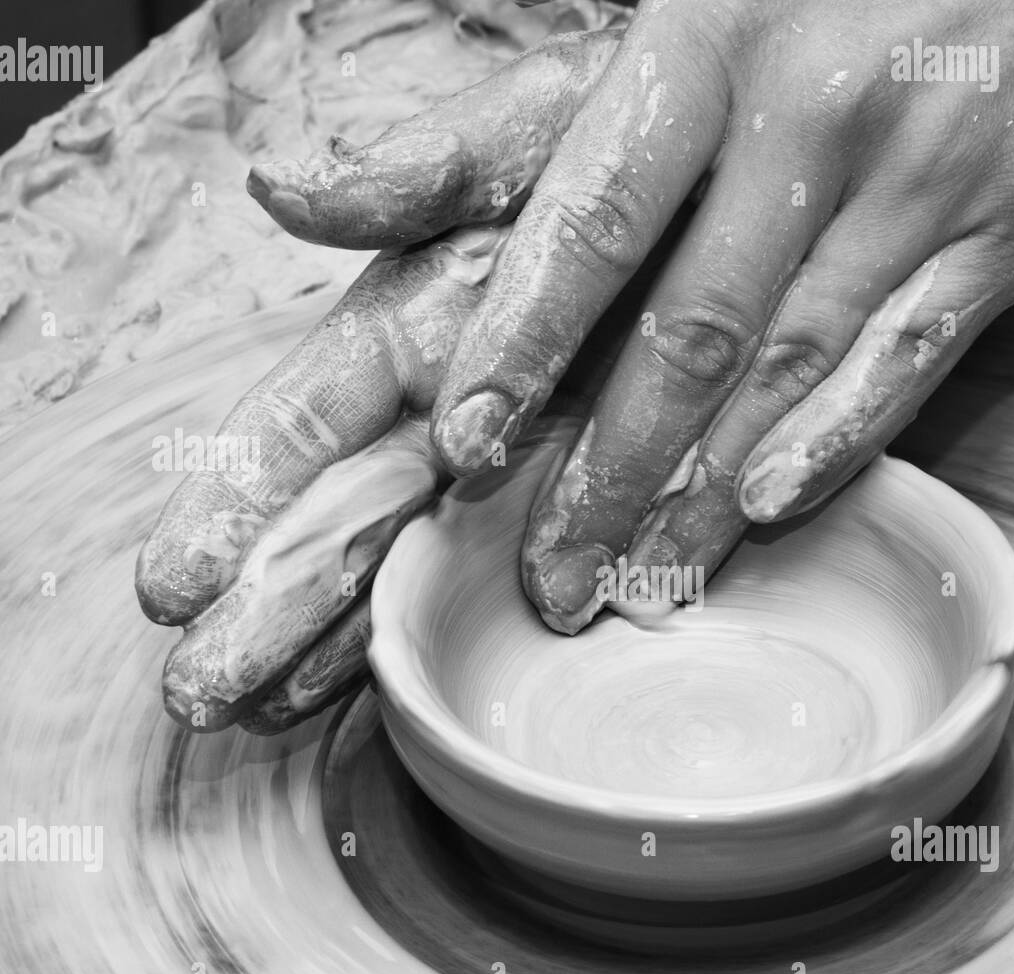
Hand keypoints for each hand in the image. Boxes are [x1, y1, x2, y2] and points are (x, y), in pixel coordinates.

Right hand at [137, 29, 622, 732]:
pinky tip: (360, 688)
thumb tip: (283, 189)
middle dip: (262, 602)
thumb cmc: (637, 147)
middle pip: (338, 517)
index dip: (239, 499)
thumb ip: (421, 174)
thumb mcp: (533, 134)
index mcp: (414, 325)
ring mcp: (504, 468)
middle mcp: (443, 408)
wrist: (750, 184)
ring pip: (397, 566)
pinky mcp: (577, 503)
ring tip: (255, 706)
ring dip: (324, 641)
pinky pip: (494, 583)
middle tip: (197, 688)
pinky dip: (426, 636)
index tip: (170, 581)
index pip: (305, 421)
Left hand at [427, 0, 1013, 631]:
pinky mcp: (1001, 238)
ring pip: (790, 370)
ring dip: (703, 491)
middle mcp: (811, 117)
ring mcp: (918, 182)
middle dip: (611, 471)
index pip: (592, 220)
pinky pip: (908, 364)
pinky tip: (766, 511)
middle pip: (690, 332)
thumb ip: (480, 135)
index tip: (465, 447)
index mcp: (702, 44)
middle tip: (554, 582)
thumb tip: (289, 191)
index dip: (524, 343)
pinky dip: (835, 445)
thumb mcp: (653, 23)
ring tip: (637, 582)